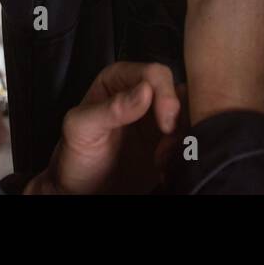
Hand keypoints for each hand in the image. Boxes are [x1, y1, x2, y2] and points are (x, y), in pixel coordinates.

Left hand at [25, 62, 179, 194]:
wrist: (81, 190)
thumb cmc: (75, 155)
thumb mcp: (82, 128)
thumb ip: (110, 108)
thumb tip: (143, 91)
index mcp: (119, 79)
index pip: (154, 74)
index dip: (164, 94)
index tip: (165, 121)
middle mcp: (141, 94)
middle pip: (177, 92)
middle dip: (177, 117)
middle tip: (167, 139)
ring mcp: (156, 118)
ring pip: (188, 114)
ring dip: (182, 136)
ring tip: (162, 157)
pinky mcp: (167, 143)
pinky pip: (189, 138)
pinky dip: (183, 151)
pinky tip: (165, 165)